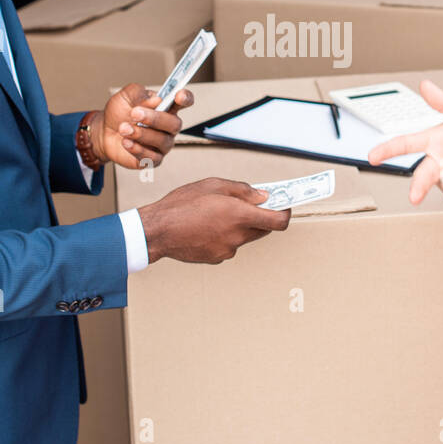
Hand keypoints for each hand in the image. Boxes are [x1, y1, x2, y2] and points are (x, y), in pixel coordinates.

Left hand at [96, 83, 193, 169]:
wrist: (104, 131)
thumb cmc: (119, 113)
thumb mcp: (126, 96)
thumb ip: (140, 93)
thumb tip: (157, 100)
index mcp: (166, 107)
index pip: (184, 102)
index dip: (186, 98)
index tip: (179, 95)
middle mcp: (167, 127)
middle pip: (174, 124)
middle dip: (155, 118)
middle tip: (135, 113)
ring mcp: (162, 144)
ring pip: (162, 141)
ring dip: (142, 134)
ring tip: (124, 128)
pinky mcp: (153, 160)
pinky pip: (152, 158)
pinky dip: (138, 149)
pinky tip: (126, 142)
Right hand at [138, 177, 290, 264]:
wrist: (157, 231)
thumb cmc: (181, 204)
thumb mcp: (213, 185)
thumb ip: (243, 191)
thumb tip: (263, 196)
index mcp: (240, 215)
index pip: (278, 221)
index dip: (285, 213)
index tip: (284, 205)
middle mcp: (237, 236)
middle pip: (263, 229)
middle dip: (261, 216)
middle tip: (250, 204)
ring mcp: (228, 250)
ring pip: (245, 237)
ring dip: (241, 226)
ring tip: (218, 213)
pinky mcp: (217, 258)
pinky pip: (230, 245)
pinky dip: (226, 236)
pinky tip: (207, 226)